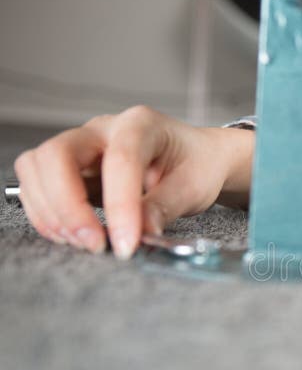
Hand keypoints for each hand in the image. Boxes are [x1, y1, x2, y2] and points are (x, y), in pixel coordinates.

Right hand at [13, 106, 253, 258]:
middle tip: (94, 244)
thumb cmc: (196, 165)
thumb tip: (139, 233)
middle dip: (67, 206)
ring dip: (52, 213)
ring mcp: (81, 147)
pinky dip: (48, 215)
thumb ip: (164, 207)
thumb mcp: (194, 187)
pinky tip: (74, 235)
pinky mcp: (69, 169)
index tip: (127, 243)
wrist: (195, 158)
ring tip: (87, 243)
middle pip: (57, 155)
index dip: (120, 205)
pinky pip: (38, 186)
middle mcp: (102, 129)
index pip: (121, 159)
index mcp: (141, 125)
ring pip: (37, 169)